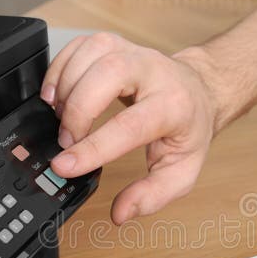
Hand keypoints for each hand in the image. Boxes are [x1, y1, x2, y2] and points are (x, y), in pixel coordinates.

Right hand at [40, 33, 218, 223]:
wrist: (198, 91)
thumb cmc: (188, 130)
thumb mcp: (182, 170)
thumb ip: (152, 195)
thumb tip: (121, 213)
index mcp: (173, 106)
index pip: (130, 125)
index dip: (93, 147)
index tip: (65, 165)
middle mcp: (154, 71)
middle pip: (109, 73)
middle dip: (78, 109)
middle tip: (67, 141)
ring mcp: (133, 52)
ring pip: (92, 53)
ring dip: (65, 88)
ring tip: (61, 119)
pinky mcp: (114, 44)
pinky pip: (79, 45)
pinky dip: (60, 69)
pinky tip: (58, 95)